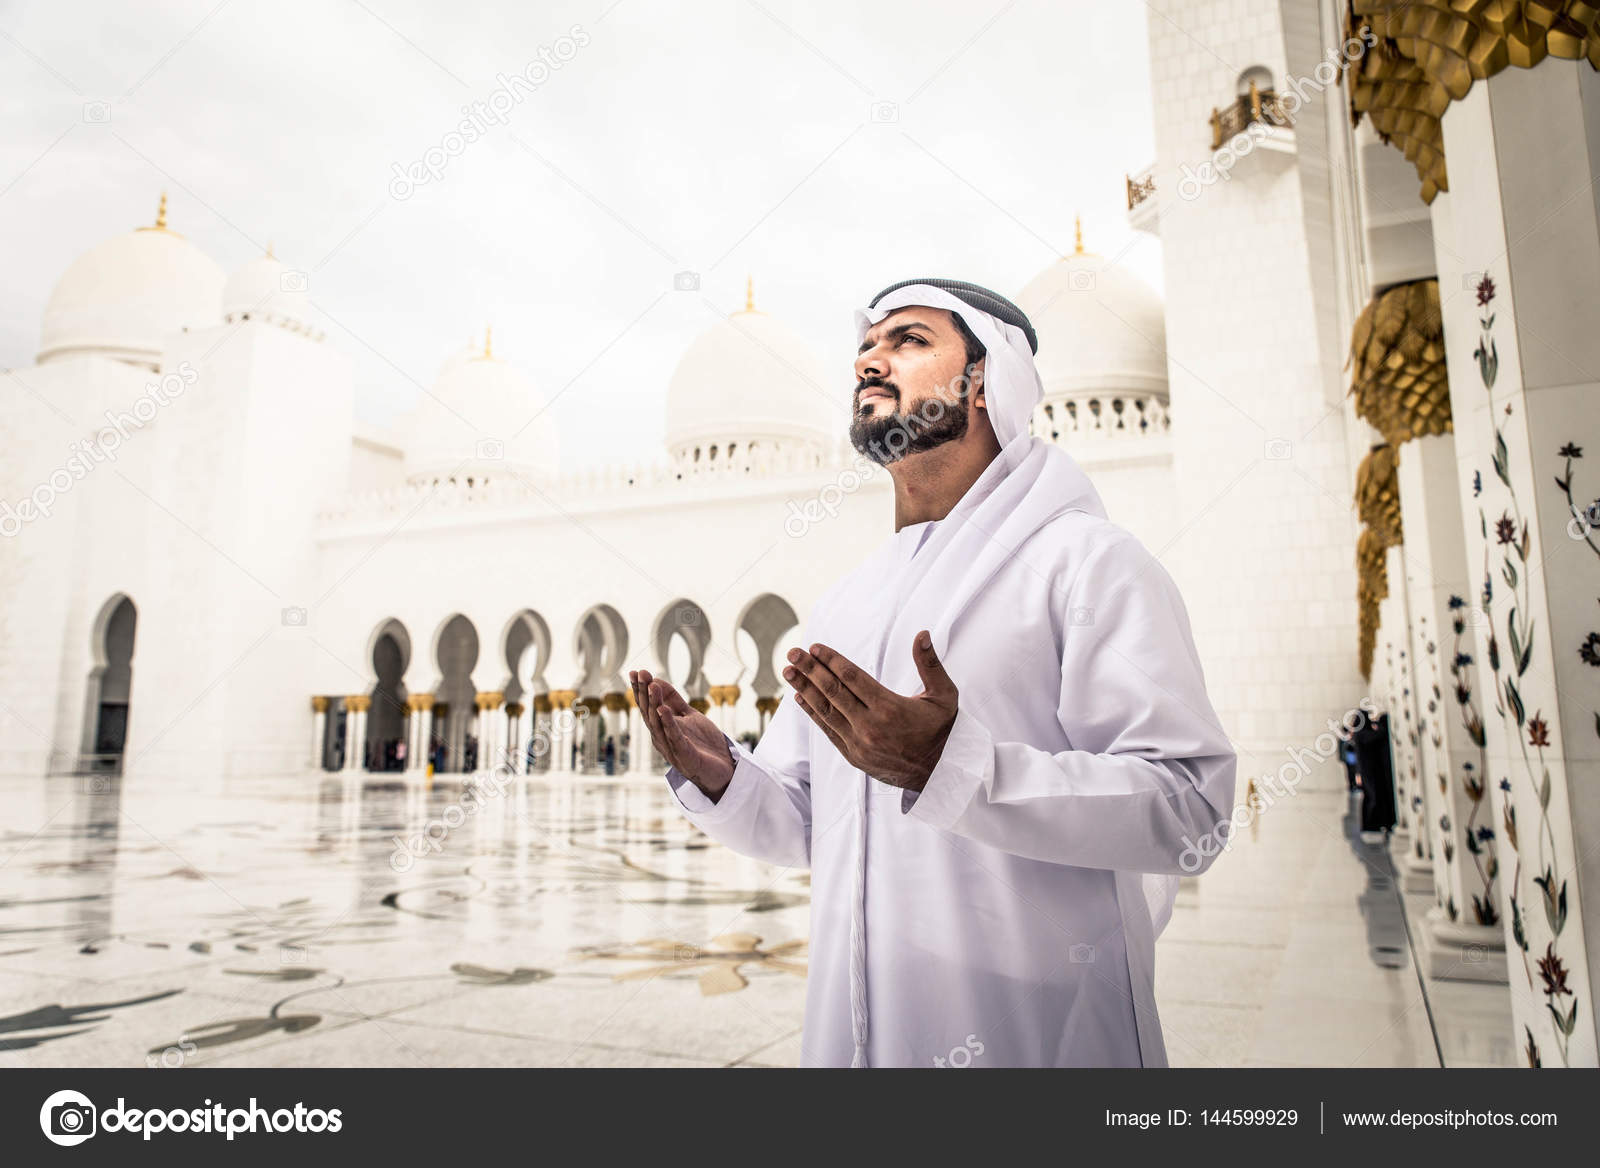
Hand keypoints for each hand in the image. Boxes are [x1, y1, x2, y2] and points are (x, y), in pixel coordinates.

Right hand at [628, 669, 735, 798]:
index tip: (635, 671)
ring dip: (654, 703)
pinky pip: (675, 737)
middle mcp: (662, 738)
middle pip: (649, 713)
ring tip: (652, 685)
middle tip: (639, 673)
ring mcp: (672, 748)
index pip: (648, 706)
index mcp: (661, 729)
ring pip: (659, 724)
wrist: (722, 770)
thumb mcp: (688, 717)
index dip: (641, 689)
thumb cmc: (703, 745)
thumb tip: (657, 681)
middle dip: (644, 692)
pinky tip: (663, 709)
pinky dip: (668, 723)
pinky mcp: (684, 756)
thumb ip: (674, 701)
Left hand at [782, 629, 957, 791]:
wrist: (940, 774)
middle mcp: (871, 726)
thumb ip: (930, 664)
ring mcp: (860, 743)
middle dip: (810, 670)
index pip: (852, 678)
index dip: (831, 660)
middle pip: (833, 691)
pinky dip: (813, 713)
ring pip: (826, 711)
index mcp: (890, 707)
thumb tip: (922, 634)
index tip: (815, 647)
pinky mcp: (855, 756)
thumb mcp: (944, 695)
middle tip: (793, 653)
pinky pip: (829, 730)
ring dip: (805, 689)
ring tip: (789, 671)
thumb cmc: (942, 730)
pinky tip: (801, 698)